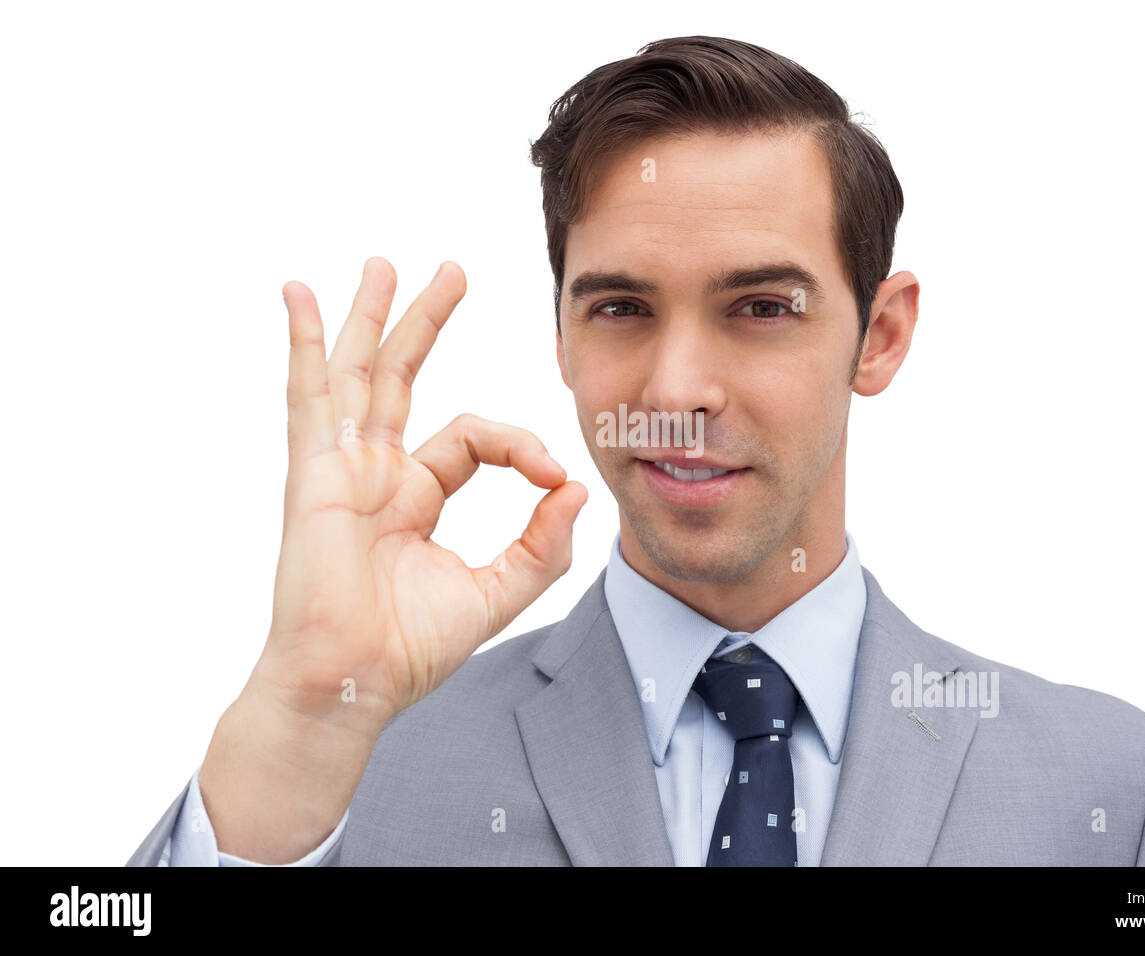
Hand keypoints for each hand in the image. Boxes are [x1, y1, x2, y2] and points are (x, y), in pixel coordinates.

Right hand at [254, 257, 586, 726]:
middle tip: (452, 272)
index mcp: (415, 496)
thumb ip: (542, 544)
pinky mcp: (315, 474)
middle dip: (426, 322)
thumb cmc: (408, 648)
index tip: (552, 472)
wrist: (352, 684)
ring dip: (372, 317)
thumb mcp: (495, 591)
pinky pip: (308, 397)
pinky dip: (303, 343)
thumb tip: (576, 487)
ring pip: (358, 373)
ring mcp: (341, 467)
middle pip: (403, 377)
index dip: (519, 443)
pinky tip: (299, 294)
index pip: (473, 437)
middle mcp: (376, 472)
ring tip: (384, 263)